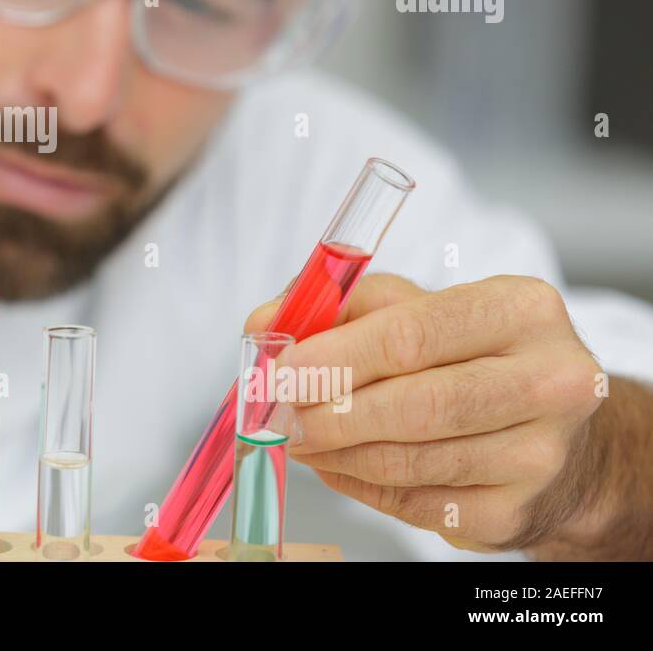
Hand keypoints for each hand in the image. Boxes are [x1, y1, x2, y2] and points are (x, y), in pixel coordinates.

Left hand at [246, 274, 604, 552]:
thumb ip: (342, 307)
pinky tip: (336, 463)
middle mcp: (549, 382)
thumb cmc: (473, 360)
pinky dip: (358, 483)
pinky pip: (412, 501)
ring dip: (336, 451)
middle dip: (332, 411)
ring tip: (299, 435)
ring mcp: (538, 456)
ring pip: (409, 459)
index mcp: (523, 311)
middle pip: (416, 403)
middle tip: (281, 412)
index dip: (337, 356)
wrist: (557, 441)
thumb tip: (265, 323)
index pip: (413, 335)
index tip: (284, 368)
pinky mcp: (513, 514)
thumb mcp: (421, 310)